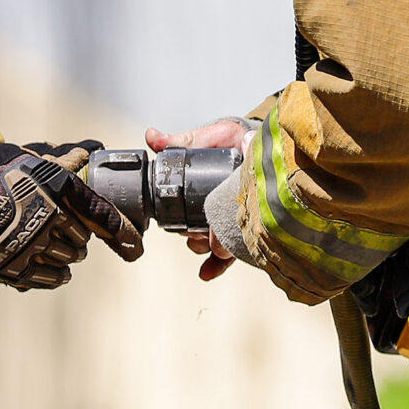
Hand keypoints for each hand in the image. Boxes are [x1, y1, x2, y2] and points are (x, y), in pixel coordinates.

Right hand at [0, 141, 143, 289]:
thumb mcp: (25, 159)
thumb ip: (60, 161)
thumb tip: (87, 151)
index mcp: (56, 187)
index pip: (102, 215)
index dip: (123, 232)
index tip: (136, 247)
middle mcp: (48, 217)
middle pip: (83, 241)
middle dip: (78, 237)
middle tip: (60, 229)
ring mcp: (31, 245)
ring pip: (67, 260)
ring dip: (64, 255)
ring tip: (46, 244)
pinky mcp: (14, 268)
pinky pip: (49, 279)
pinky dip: (53, 275)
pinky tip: (50, 268)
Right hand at [147, 119, 257, 282]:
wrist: (258, 139)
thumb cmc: (229, 139)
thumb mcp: (203, 140)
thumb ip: (179, 142)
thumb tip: (150, 137)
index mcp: (200, 195)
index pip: (183, 218)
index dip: (183, 227)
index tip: (187, 228)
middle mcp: (212, 211)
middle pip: (197, 236)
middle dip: (197, 240)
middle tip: (202, 234)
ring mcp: (230, 220)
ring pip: (214, 247)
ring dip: (211, 251)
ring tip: (217, 246)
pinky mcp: (248, 226)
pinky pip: (234, 253)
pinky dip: (218, 265)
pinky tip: (208, 271)